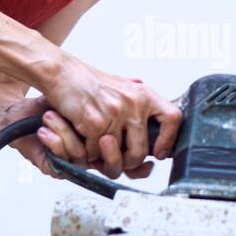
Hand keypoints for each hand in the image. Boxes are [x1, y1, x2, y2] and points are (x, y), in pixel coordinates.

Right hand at [36, 52, 182, 176]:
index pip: (173, 118)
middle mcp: (133, 103)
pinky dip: (88, 153)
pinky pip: (96, 153)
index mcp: (144, 94)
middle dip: (129, 163)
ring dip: (105, 160)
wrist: (62, 72)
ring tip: (99, 153)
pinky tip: (84, 142)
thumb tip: (154, 144)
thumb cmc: (90, 84)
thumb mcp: (122, 91)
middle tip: (119, 161)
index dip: (169, 139)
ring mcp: (115, 113)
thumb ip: (138, 111)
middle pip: (142, 151)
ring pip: (119, 157)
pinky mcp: (95, 122)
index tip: (159, 153)